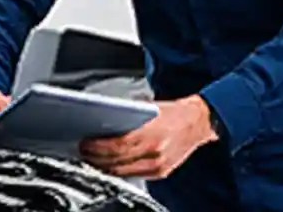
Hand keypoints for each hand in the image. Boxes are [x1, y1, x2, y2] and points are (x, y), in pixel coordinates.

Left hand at [79, 95, 218, 179]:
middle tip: (83, 151)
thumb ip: (129, 115)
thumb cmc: (175, 112)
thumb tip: (104, 118)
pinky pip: (134, 174)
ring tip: (92, 158)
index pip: (118, 145)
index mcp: (152, 133)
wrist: (198, 122)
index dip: (98, 147)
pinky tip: (110, 164)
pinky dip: (119, 170)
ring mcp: (158, 165)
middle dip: (96, 158)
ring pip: (123, 171)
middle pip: (117, 161)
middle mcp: (155, 152)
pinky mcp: (161, 172)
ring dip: (104, 166)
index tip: (85, 143)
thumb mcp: (150, 107)